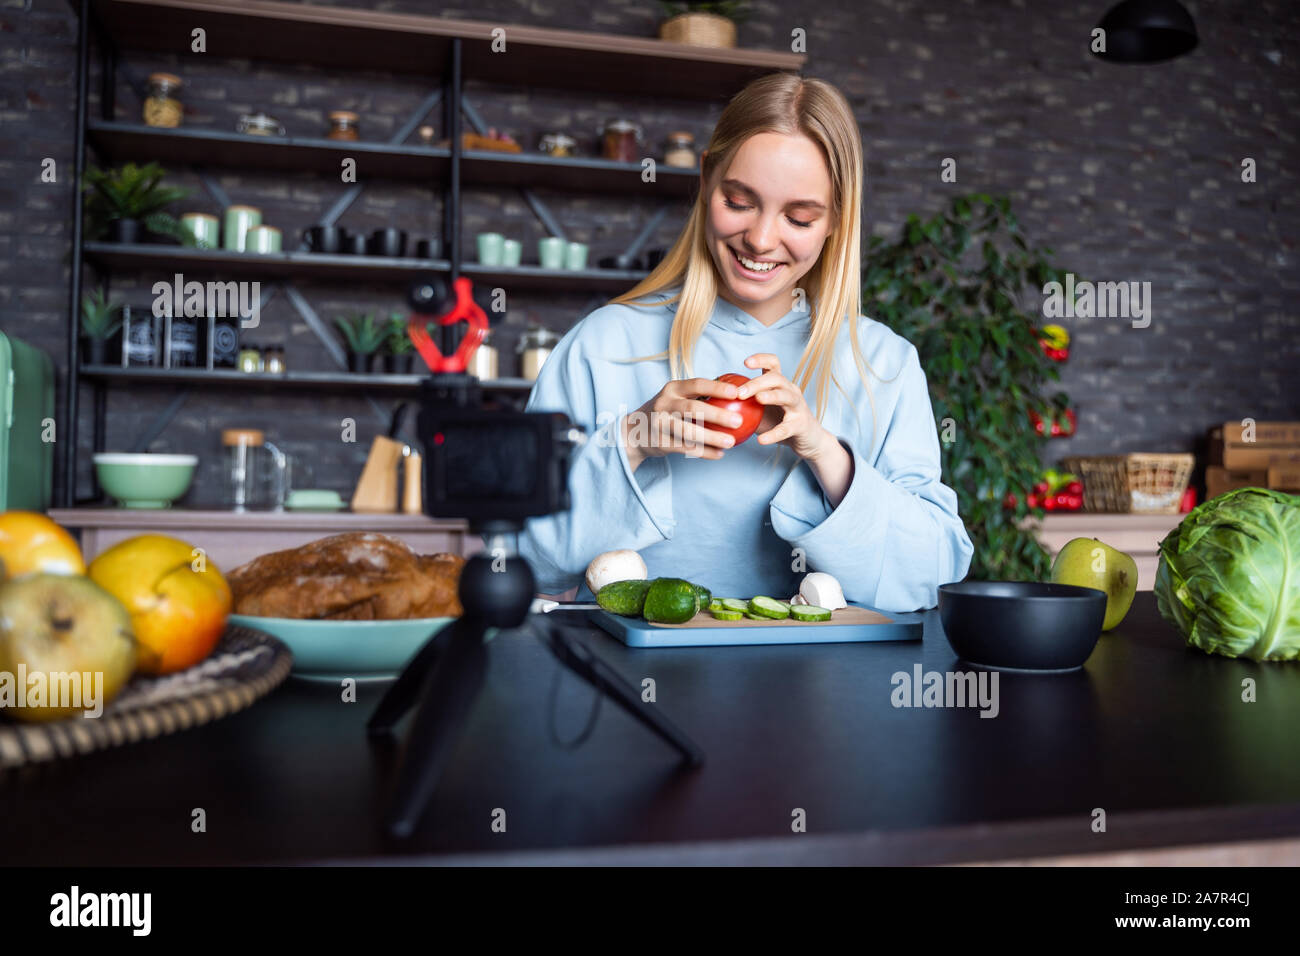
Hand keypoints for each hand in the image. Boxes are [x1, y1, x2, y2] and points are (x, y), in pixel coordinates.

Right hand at [621, 376, 745, 469]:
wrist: (635, 431)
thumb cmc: (666, 411)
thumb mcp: (676, 397)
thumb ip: (698, 395)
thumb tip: (737, 394)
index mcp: (672, 388)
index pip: (697, 384)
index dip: (717, 388)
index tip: (737, 393)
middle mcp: (664, 404)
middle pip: (693, 409)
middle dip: (718, 415)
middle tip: (738, 421)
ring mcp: (660, 424)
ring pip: (689, 432)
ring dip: (712, 438)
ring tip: (731, 442)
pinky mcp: (660, 442)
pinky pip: (686, 449)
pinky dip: (705, 452)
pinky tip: (719, 454)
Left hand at [739, 354, 833, 461]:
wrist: (808, 440)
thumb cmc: (780, 422)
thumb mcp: (761, 411)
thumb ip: (743, 405)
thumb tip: (713, 404)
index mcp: (780, 385)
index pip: (773, 364)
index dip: (761, 359)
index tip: (745, 362)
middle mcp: (791, 391)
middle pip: (777, 378)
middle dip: (758, 382)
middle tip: (740, 392)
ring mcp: (798, 407)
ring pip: (787, 396)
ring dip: (771, 396)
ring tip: (758, 399)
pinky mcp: (801, 425)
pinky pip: (787, 428)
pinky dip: (774, 434)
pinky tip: (761, 440)